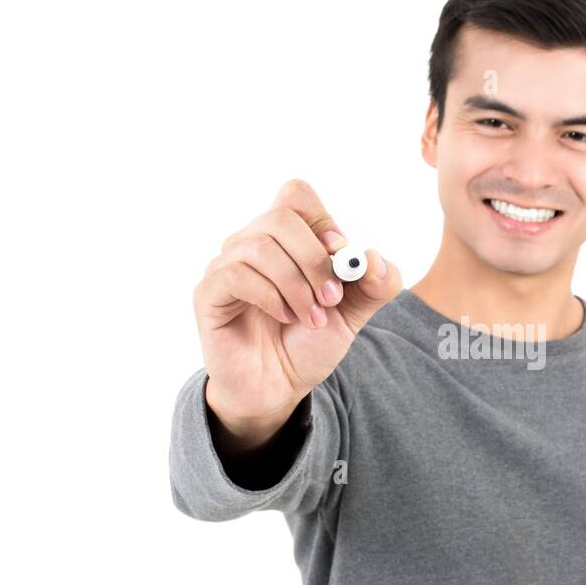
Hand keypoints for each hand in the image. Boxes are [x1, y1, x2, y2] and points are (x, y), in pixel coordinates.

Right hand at [192, 178, 402, 438]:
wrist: (279, 388)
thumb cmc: (307, 343)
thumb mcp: (354, 314)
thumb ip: (376, 285)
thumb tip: (374, 259)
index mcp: (286, 240)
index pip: (296, 196)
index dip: (322, 221)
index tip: (341, 256)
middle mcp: (252, 244)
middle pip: (281, 216)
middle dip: (315, 259)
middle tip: (331, 298)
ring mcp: (227, 266)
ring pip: (260, 246)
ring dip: (297, 285)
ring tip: (311, 318)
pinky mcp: (209, 293)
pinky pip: (235, 275)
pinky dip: (270, 296)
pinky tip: (285, 317)